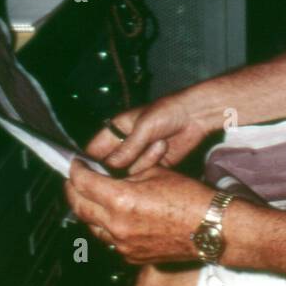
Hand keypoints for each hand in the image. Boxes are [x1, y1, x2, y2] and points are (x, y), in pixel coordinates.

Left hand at [65, 159, 213, 264]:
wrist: (211, 227)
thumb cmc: (190, 198)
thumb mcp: (155, 172)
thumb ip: (126, 174)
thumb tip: (110, 173)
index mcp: (121, 200)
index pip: (82, 182)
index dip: (75, 170)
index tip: (76, 164)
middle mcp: (117, 225)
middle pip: (79, 206)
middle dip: (73, 190)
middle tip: (75, 179)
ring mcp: (123, 244)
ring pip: (91, 226)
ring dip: (87, 210)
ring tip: (93, 197)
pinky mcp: (131, 256)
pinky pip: (108, 240)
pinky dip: (106, 226)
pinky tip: (114, 215)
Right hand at [85, 95, 210, 173]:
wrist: (195, 115)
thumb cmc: (167, 111)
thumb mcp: (144, 127)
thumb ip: (127, 148)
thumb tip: (110, 167)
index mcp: (116, 130)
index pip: (95, 150)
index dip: (90, 163)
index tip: (92, 174)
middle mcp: (125, 145)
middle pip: (110, 166)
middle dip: (116, 170)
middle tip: (125, 169)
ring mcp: (139, 156)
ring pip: (129, 172)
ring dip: (142, 162)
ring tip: (157, 143)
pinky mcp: (154, 165)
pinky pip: (145, 174)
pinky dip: (152, 166)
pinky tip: (162, 149)